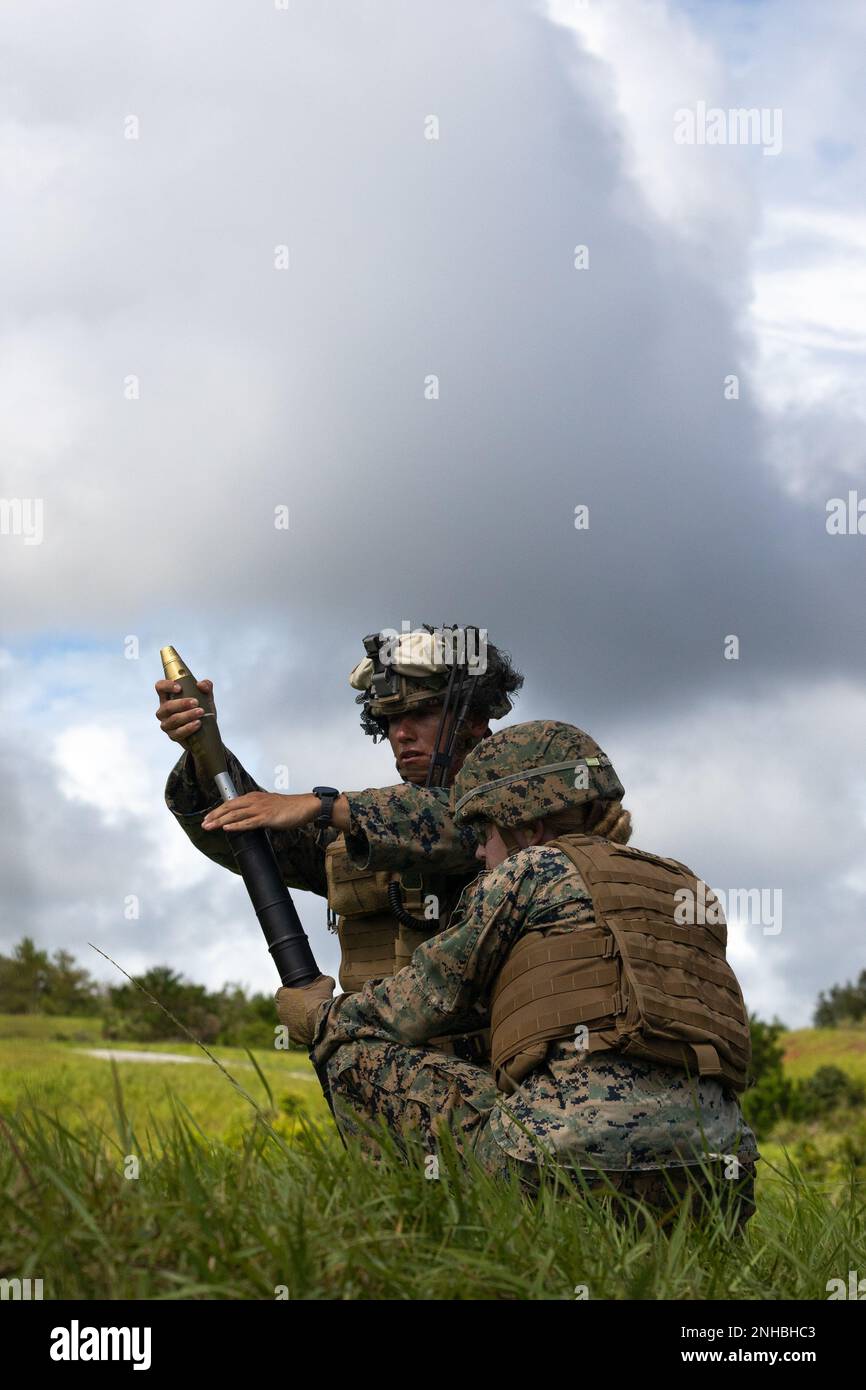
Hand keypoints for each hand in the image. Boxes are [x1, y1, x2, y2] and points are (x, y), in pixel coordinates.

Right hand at [154, 677, 215, 745]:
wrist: (206, 732)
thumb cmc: (201, 710)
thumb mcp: (205, 697)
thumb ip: (206, 686)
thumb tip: (201, 684)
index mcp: (168, 697)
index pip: (160, 687)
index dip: (167, 686)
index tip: (180, 688)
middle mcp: (163, 711)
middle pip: (167, 706)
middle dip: (182, 704)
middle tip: (196, 702)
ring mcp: (166, 724)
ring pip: (173, 719)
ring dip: (188, 715)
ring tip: (201, 712)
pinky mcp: (173, 736)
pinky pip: (178, 732)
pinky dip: (189, 728)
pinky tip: (198, 723)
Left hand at [201, 790, 319, 832]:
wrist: (304, 806)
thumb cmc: (289, 807)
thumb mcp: (268, 805)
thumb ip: (256, 810)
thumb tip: (246, 818)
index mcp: (253, 797)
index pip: (231, 803)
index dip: (218, 810)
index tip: (208, 817)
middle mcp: (254, 801)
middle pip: (229, 807)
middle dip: (215, 816)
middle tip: (204, 823)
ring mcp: (260, 809)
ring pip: (235, 815)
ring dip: (221, 821)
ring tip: (210, 826)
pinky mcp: (266, 818)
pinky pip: (248, 822)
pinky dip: (236, 826)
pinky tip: (227, 828)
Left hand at [276, 975, 335, 1047]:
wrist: (323, 1021)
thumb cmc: (320, 1001)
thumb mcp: (325, 984)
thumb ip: (324, 980)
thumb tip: (329, 980)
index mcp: (283, 996)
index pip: (282, 992)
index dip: (290, 992)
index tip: (299, 993)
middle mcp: (280, 1010)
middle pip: (284, 1006)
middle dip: (293, 1005)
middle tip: (306, 1004)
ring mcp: (285, 1024)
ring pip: (289, 1019)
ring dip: (296, 1018)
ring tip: (309, 1016)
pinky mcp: (291, 1035)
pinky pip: (295, 1031)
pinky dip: (301, 1030)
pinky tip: (310, 1026)